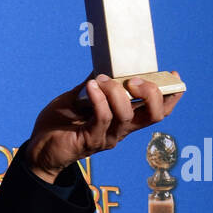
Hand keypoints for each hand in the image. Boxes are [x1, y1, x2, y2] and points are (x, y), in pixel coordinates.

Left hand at [24, 73, 184, 183]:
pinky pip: (103, 117)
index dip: (170, 96)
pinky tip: (91, 87)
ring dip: (116, 92)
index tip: (174, 76)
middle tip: (134, 79)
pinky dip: (99, 99)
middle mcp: (121, 131)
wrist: (38, 147)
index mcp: (123, 121)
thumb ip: (96, 85)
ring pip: (126, 114)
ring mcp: (107, 137)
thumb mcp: (79, 98)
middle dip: (152, 93)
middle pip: (154, 115)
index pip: (156, 112)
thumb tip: (106, 65)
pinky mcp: (91, 141)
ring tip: (100, 80)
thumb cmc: (59, 124)